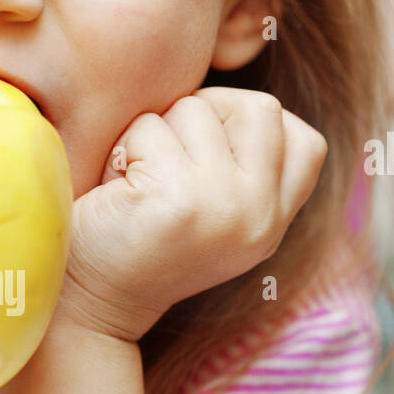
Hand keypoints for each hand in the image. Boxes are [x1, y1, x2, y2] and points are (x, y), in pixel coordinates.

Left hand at [54, 88, 327, 342]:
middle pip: (258, 108)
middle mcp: (260, 216)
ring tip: (134, 182)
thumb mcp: (210, 209)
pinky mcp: (177, 199)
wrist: (87, 305)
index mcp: (273, 220)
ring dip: (152, 134)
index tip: (204, 156)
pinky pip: (150, 129)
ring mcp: (224, 207)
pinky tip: (115, 193)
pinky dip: (123, 150)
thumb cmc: (135, 240)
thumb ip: (238, 163)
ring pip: (196, 110)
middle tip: (164, 159)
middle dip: (202, 116)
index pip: (305, 140)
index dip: (249, 127)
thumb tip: (231, 88)